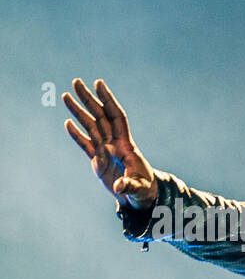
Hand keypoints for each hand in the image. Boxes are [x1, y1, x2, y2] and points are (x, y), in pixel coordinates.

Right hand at [63, 78, 157, 210]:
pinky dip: (76, 134)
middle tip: (76, 81)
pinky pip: (85, 144)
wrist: (140, 196)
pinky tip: (67, 123)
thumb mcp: (139, 188)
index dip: (108, 99)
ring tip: (66, 96)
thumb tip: (120, 187)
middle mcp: (114, 143)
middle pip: (100, 116)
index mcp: (126, 144)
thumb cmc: (144, 190)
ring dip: (78, 111)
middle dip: (89, 99)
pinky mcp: (97, 160)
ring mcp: (104, 150)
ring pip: (90, 126)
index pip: (116, 116)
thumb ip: (129, 185)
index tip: (98, 83)